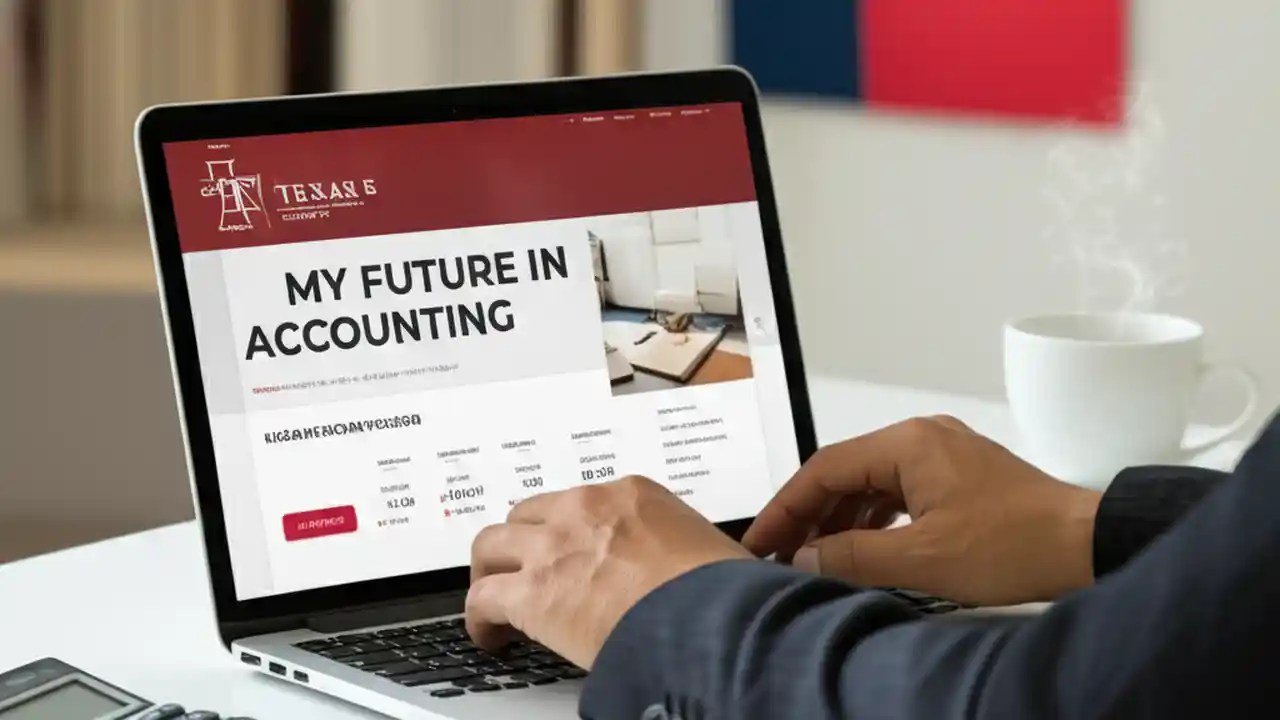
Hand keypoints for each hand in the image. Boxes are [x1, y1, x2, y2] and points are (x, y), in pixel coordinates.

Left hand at [466, 475, 750, 666]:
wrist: (710, 618)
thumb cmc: (721, 589)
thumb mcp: (704, 545)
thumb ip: (677, 546)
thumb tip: (681, 570)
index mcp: (630, 494)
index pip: (581, 503)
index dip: (568, 531)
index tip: (569, 552)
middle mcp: (585, 510)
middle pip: (528, 514)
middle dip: (522, 542)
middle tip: (524, 568)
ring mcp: (554, 547)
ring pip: (491, 545)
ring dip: (490, 570)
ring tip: (494, 598)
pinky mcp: (533, 593)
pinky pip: (483, 599)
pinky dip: (481, 619)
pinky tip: (492, 637)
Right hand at [743, 416, 1101, 605]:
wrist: (1087, 544)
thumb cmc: (1013, 544)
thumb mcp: (921, 559)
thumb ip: (853, 555)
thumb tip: (806, 555)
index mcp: (907, 443)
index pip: (824, 469)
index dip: (785, 507)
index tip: (760, 540)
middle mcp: (921, 437)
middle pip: (844, 473)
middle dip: (810, 515)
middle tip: (781, 553)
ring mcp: (943, 453)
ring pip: (871, 483)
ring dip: (841, 520)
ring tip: (815, 558)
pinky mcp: (959, 476)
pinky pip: (898, 491)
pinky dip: (873, 520)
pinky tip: (862, 548)